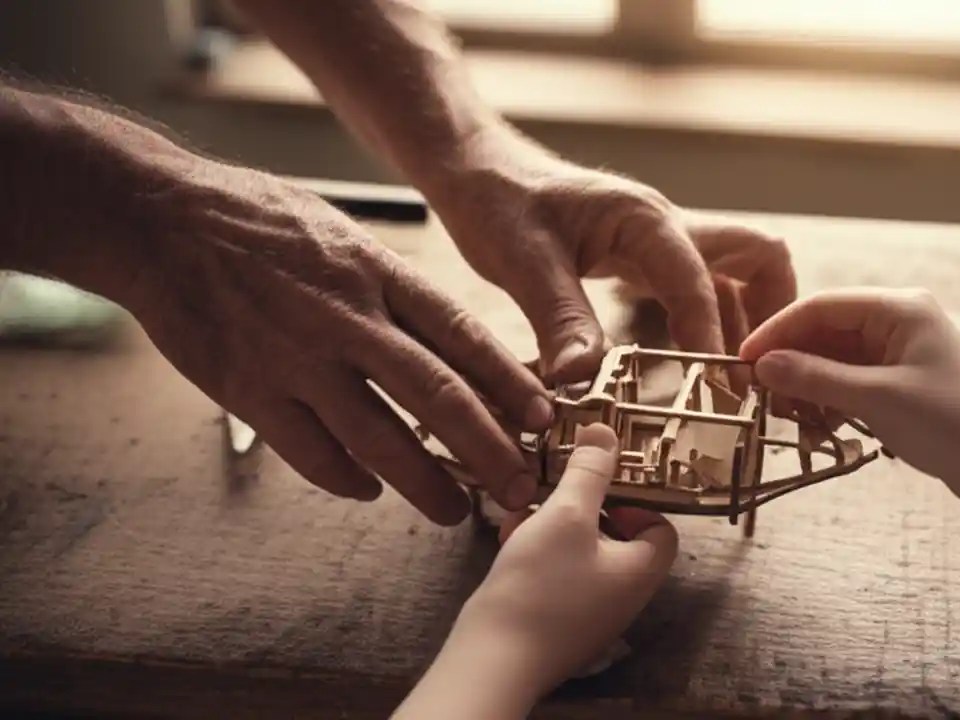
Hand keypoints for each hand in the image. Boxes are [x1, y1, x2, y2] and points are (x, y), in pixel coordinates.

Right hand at [128, 163, 549, 521]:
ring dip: (425, 482)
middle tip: (520, 486)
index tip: (542, 418)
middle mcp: (347, 319)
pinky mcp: (249, 391)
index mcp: (378, 274)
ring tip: (456, 510)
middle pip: (436, 395)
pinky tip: (369, 491)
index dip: (507, 382)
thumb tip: (451, 339)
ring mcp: (297, 359)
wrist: (159, 219)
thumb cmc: (259, 220)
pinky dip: (346, 478)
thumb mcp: (345, 233)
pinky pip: (310, 452)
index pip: (461, 334)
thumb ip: (394, 287)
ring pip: (378, 437)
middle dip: (487, 448)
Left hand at [429, 129, 795, 381]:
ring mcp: (658, 242)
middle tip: (756, 374)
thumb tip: (584, 381)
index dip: (711, 338)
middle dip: (771, 314)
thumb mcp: (521, 261)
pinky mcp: (640, 259)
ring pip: (733, 275)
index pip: (700, 282)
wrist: (473, 168)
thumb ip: (560, 320)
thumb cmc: (495, 199)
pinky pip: (695, 289)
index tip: (716, 389)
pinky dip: (705, 323)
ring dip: (744, 321)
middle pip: (758, 258)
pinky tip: (688, 365)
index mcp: (645, 218)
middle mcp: (665, 226)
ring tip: (734, 382)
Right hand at [443, 425, 676, 702]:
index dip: (639, 501)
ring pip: (579, 553)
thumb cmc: (540, 586)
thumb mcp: (567, 514)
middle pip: (618, 538)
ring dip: (553, 525)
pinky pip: (556, 575)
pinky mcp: (554, 622)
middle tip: (557, 490)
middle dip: (583, 507)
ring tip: (523, 510)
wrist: (493, 660)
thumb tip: (607, 431)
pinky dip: (538, 551)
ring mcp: (587, 613)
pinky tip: (508, 537)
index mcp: (640, 572)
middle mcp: (621, 597)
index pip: (662, 529)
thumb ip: (589, 472)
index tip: (604, 486)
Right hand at [740, 288, 959, 511]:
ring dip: (809, 385)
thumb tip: (762, 364)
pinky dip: (830, 400)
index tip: (743, 360)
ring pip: (835, 359)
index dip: (778, 331)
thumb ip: (816, 378)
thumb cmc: (953, 424)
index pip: (821, 306)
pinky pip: (851, 381)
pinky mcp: (902, 381)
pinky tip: (817, 425)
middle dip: (791, 362)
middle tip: (761, 394)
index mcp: (900, 308)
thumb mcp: (877, 399)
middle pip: (825, 331)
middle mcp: (899, 320)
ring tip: (789, 416)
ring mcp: (901, 352)